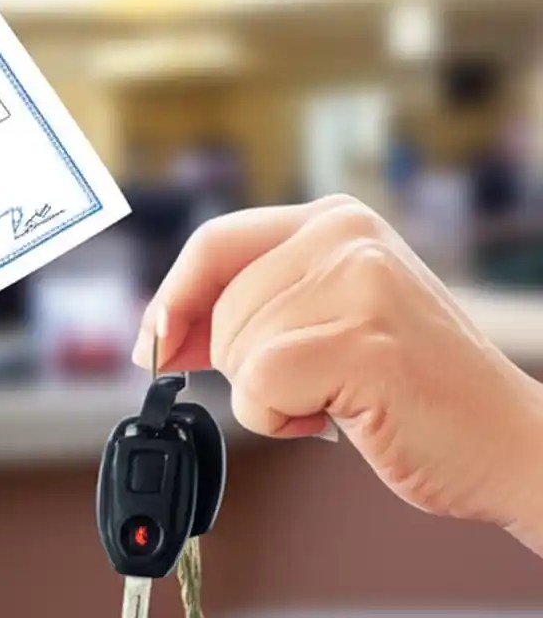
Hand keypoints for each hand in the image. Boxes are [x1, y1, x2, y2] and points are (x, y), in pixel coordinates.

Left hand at [132, 195, 542, 553]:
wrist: (508, 440)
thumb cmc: (414, 387)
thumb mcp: (329, 318)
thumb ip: (253, 307)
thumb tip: (161, 329)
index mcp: (336, 221)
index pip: (214, 242)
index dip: (171, 297)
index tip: (154, 341)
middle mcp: (346, 238)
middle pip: (220, 308)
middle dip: (243, 365)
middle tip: (308, 386)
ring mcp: (358, 285)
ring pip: (236, 351)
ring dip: (270, 396)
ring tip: (335, 396)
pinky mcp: (361, 342)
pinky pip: (259, 387)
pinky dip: (279, 419)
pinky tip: (334, 417)